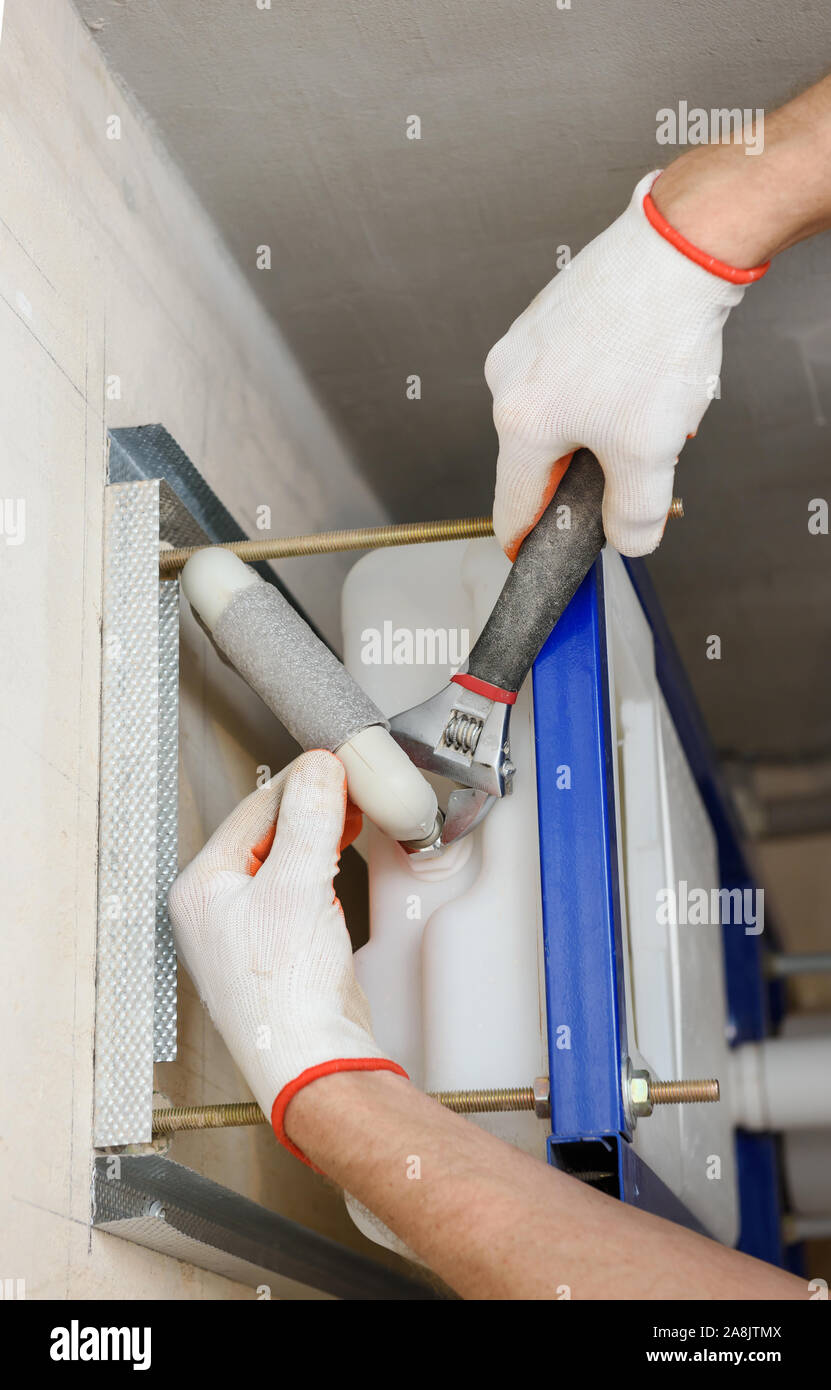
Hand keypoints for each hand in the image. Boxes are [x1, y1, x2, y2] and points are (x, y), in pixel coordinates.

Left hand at [168, 749, 404, 1162]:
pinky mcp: (279, 943)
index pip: (254, 810)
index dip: (302, 782)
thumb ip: (309, 819)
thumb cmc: (289, 994)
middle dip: (313, 806)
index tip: (338, 763)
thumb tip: (319, 770)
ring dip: (320, 830)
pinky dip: (322, 861)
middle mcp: (217, 906)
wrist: (314, 1060)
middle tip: (352, 785)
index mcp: (202, 888)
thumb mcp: (299, 886)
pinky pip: (299, 883)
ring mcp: (247, 926)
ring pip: (286, 855)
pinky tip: (343, 853)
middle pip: (268, 830)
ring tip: (353, 812)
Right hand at [485, 170, 759, 557]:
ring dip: (600, 424)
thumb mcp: (650, 451)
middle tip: (636, 462)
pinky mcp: (550, 313)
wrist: (680, 244)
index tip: (537, 554)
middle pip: (538, 459)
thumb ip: (632, 515)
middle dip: (584, 471)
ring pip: (558, 412)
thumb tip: (625, 538)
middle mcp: (509, 379)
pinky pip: (570, 371)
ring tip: (647, 401)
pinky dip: (605, 383)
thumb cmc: (656, 333)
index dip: (531, 541)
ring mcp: (526, 340)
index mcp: (520, 422)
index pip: (511, 508)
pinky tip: (642, 367)